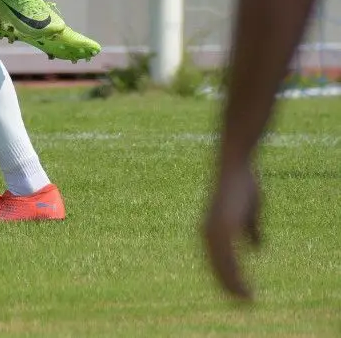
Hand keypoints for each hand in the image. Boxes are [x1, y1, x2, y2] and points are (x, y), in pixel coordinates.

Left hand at [204, 159, 261, 299]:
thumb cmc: (242, 184)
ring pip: (221, 265)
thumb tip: (256, 249)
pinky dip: (234, 272)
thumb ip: (250, 230)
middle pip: (216, 266)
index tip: (235, 292)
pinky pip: (227, 256)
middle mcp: (208, 231)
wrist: (235, 164)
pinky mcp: (223, 226)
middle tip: (242, 301)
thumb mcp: (249, 211)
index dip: (225, 276)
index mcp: (210, 228)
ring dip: (232, 283)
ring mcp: (214, 228)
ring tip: (245, 298)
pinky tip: (241, 283)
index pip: (215, 259)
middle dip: (228, 284)